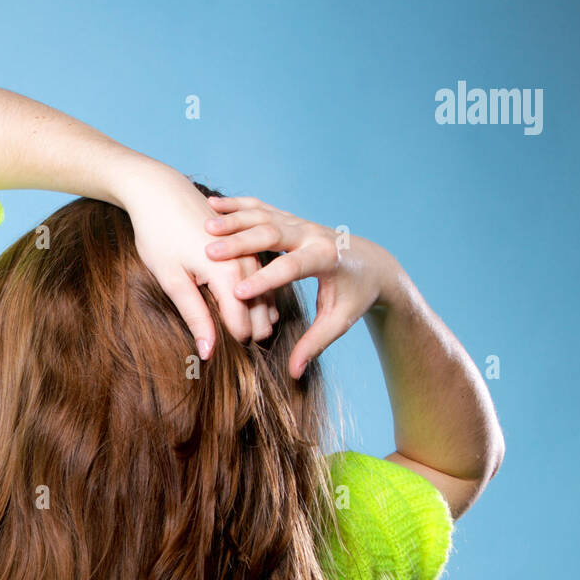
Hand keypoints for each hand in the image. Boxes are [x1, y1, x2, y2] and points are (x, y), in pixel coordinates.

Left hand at [121, 166, 276, 358]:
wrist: (159, 189)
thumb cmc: (158, 233)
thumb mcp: (171, 279)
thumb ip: (194, 316)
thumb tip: (208, 352)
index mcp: (228, 273)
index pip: (243, 325)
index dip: (232, 344)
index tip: (218, 351)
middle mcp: (247, 261)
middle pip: (259, 313)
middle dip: (248, 333)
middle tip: (231, 350)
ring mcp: (250, 251)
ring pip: (264, 296)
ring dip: (255, 317)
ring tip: (240, 333)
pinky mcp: (248, 245)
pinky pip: (261, 279)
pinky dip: (256, 297)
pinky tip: (245, 308)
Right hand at [203, 195, 397, 377]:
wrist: (374, 263)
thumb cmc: (356, 295)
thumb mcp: (339, 322)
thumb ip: (315, 344)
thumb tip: (293, 373)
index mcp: (326, 257)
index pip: (292, 267)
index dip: (266, 280)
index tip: (238, 291)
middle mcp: (312, 234)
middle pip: (273, 232)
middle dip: (241, 242)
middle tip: (211, 251)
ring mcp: (300, 223)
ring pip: (264, 215)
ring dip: (234, 219)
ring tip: (205, 226)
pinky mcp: (291, 219)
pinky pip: (261, 208)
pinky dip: (237, 206)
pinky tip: (213, 206)